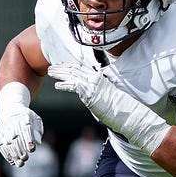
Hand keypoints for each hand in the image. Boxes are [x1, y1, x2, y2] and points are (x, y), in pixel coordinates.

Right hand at [0, 82, 42, 167]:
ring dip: (14, 154)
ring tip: (20, 163)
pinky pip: (1, 145)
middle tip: (26, 158)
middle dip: (20, 149)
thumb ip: (38, 130)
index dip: (28, 139)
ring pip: (7, 143)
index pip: (26, 128)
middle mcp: (12, 122)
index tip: (31, 149)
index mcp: (24, 116)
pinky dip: (6, 154)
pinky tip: (12, 161)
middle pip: (15, 137)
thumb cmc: (27, 118)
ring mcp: (4, 128)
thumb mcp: (35, 119)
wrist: (11, 110)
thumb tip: (38, 142)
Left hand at [48, 62, 170, 154]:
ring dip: (60, 74)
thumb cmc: (118, 107)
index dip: (71, 66)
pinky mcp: (89, 93)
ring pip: (72, 75)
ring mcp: (92, 85)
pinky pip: (74, 86)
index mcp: (99, 77)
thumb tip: (91, 96)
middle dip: (62, 68)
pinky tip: (57, 86)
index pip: (82, 68)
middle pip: (75, 69)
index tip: (62, 65)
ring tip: (50, 73)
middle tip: (52, 67)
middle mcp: (95, 78)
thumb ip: (96, 93)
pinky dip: (65, 85)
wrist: (125, 111)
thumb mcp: (106, 96)